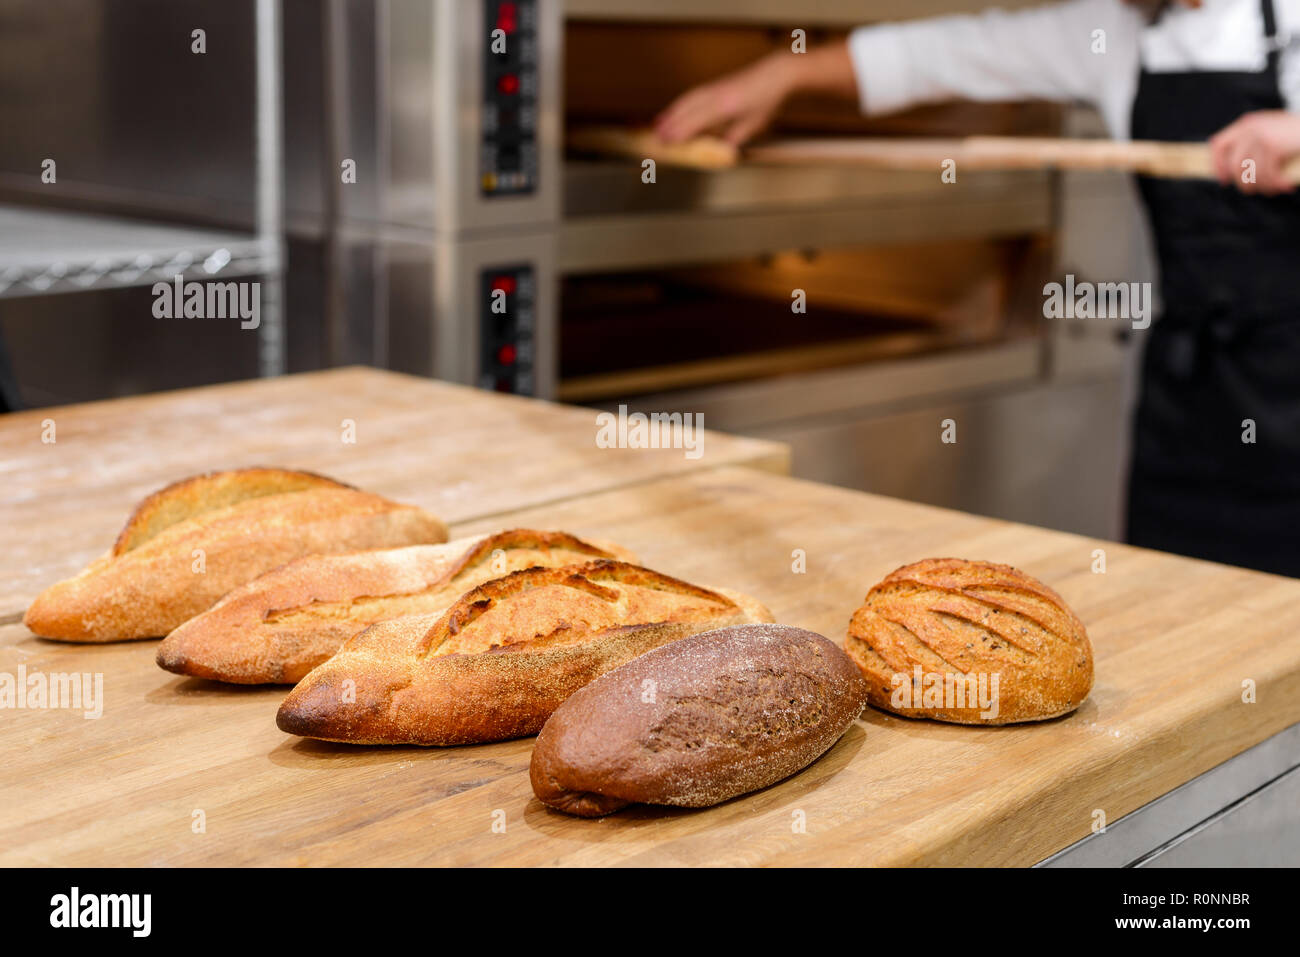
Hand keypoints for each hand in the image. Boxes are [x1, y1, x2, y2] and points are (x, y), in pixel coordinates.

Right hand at [653, 52, 797, 145]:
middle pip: (687, 109)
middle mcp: (717, 95)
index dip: (681, 131)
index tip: (667, 141)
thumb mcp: (754, 125)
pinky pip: (692, 94)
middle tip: (656, 138)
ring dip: (671, 112)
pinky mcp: (715, 84)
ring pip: (687, 100)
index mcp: (727, 106)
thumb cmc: (767, 100)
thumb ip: (735, 137)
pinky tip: (674, 110)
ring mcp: (715, 87)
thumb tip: (720, 150)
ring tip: (658, 124)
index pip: (698, 120)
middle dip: (671, 124)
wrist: (775, 73)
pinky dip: (680, 103)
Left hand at [1209, 110, 1299, 194]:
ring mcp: (1261, 137)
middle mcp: (1250, 128)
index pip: (1219, 145)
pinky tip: (1287, 186)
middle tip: (1255, 190)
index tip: (1225, 181)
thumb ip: (1251, 145)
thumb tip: (1230, 173)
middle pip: (1235, 165)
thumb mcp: (1271, 133)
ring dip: (1264, 186)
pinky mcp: (1273, 147)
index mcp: (1246, 124)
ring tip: (1275, 189)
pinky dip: (1277, 184)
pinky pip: (1268, 175)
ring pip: (1252, 173)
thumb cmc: (1297, 135)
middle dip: (1244, 183)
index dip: (1219, 166)